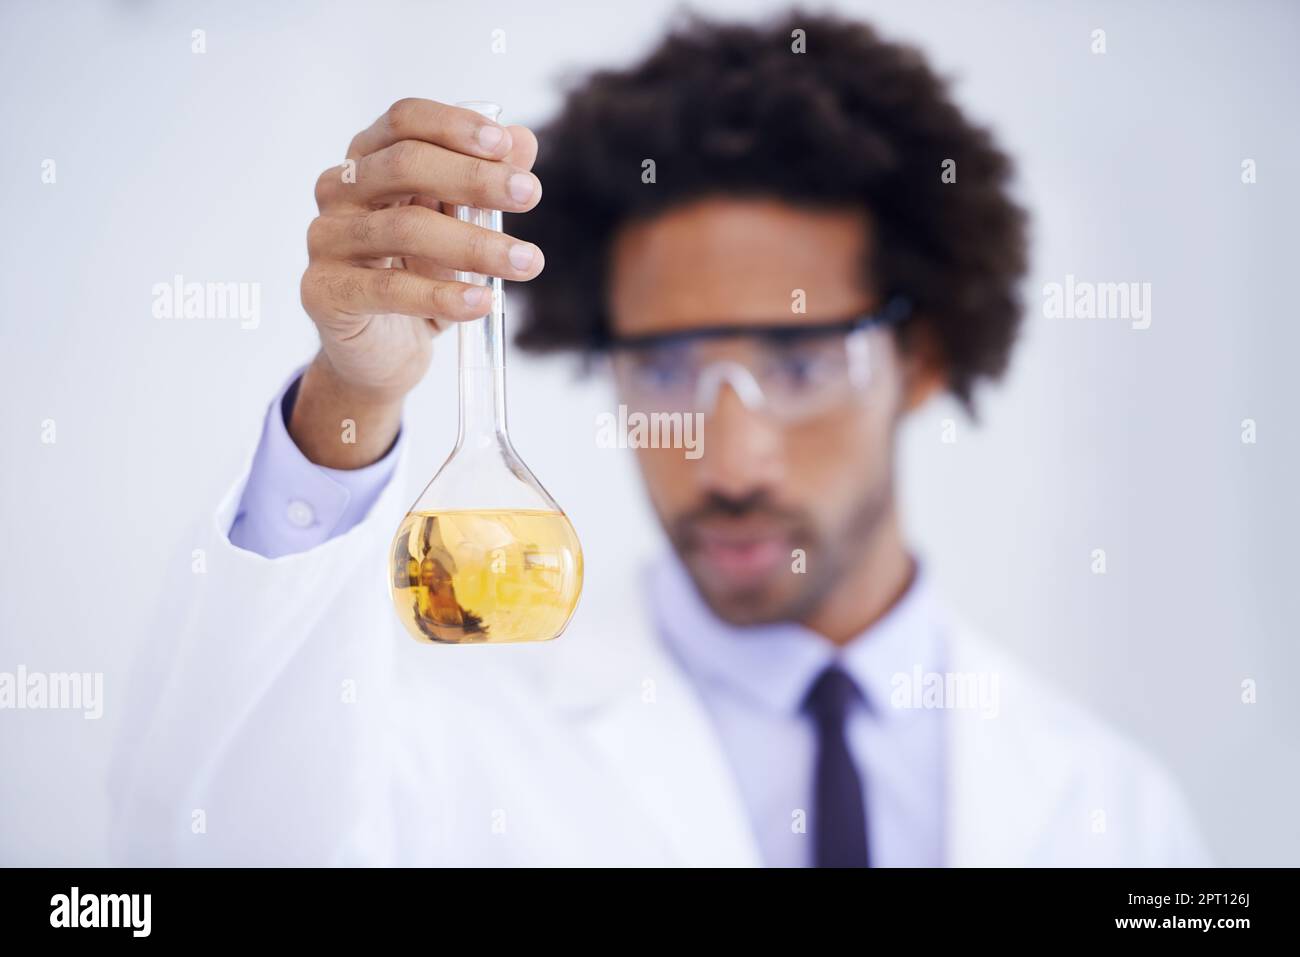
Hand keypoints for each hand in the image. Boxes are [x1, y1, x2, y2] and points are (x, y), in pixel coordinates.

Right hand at [292, 99, 542, 466]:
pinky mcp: (323, 290)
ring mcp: (326, 239)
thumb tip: (523, 141)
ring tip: (527, 262)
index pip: (404, 120)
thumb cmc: (419, 277)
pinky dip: (442, 296)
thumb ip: (485, 185)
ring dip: (476, 244)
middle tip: (530, 194)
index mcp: (370, 160)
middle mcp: (339, 190)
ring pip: (404, 227)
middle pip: (404, 165)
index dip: (453, 125)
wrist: (380, 352)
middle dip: (475, 178)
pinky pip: (389, 288)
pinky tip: (483, 301)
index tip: (504, 145)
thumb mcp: (460, 229)